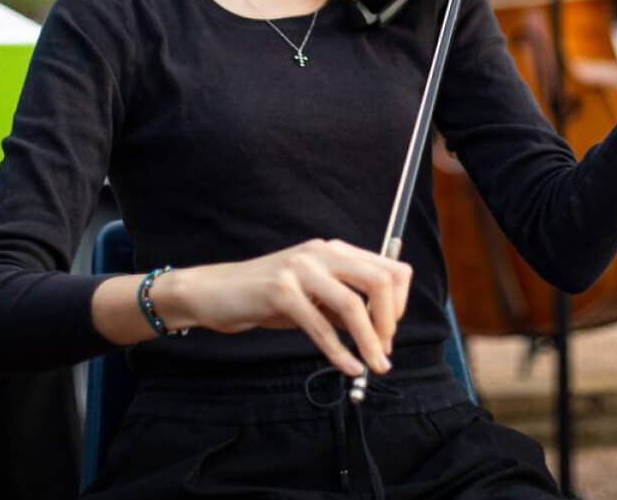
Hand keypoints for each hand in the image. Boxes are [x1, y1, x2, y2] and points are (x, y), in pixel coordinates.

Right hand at [160, 239, 411, 376]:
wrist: (216, 291)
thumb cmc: (267, 296)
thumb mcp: (313, 294)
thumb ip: (342, 306)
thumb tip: (379, 331)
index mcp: (335, 250)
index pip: (390, 267)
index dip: (400, 302)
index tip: (390, 331)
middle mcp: (323, 253)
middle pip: (379, 281)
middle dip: (389, 321)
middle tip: (384, 350)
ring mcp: (302, 270)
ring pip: (353, 304)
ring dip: (369, 340)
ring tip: (374, 365)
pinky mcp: (281, 292)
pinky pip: (320, 326)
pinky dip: (339, 351)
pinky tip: (348, 367)